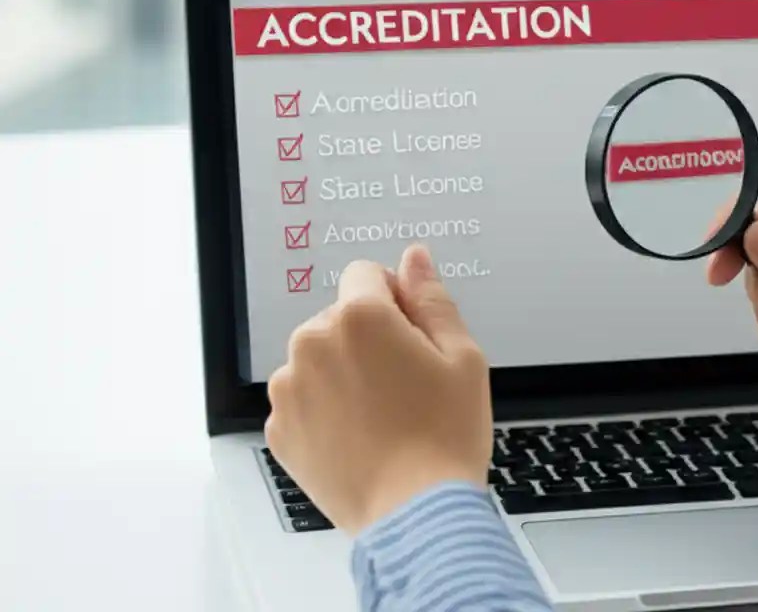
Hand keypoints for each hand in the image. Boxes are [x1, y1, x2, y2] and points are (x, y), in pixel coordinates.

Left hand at [265, 244, 491, 533]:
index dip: (398, 301)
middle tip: (407, 385)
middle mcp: (312, 344)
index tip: (414, 338)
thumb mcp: (461, 356)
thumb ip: (432, 297)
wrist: (415, 515)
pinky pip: (304, 399)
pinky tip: (361, 435)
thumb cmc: (445, 439)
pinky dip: (327, 410)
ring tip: (384, 415)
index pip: (367, 274)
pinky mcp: (280, 428)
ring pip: (320, 358)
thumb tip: (415, 259)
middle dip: (370, 338)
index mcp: (359, 317)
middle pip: (341, 316)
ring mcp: (289, 389)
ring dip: (345, 372)